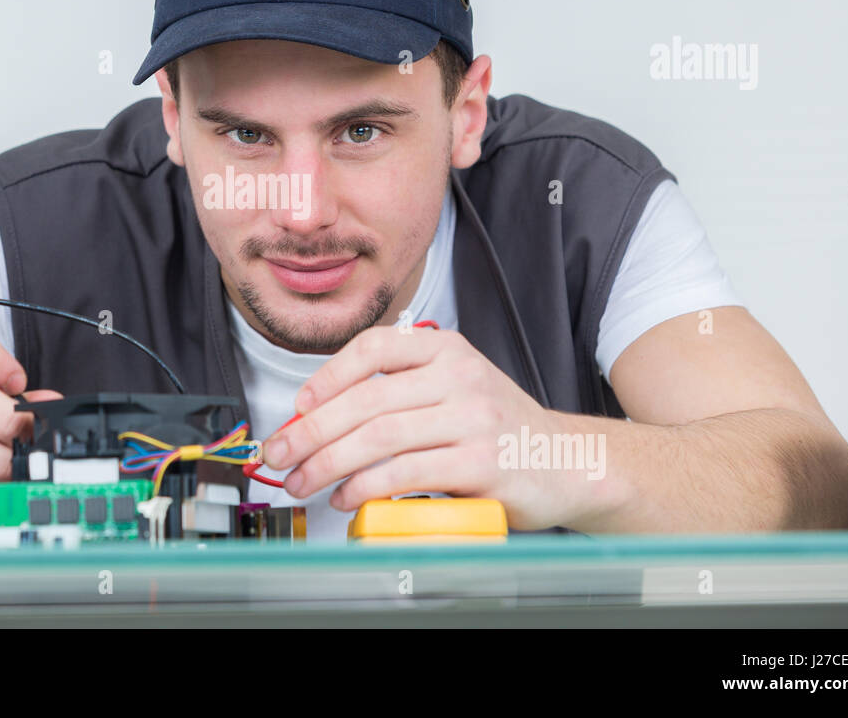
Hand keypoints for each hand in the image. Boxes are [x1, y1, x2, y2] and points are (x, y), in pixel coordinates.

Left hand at [259, 326, 571, 529]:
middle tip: (280, 453)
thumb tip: (318, 416)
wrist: (568, 463)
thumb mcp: (454, 387)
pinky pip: (405, 473)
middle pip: (366, 400)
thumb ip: (399, 391)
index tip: (297, 406)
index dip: (328, 377)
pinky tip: (346, 497)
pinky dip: (365, 488)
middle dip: (311, 430)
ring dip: (328, 463)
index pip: (373, 348)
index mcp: (447, 350)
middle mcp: (459, 377)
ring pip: (379, 437)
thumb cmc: (497, 429)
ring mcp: (472, 419)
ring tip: (303, 481)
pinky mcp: (480, 465)